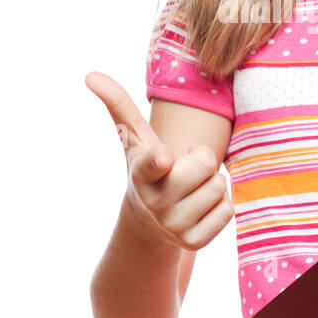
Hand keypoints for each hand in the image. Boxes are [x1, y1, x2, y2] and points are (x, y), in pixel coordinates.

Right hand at [85, 71, 233, 251]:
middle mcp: (154, 203)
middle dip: (203, 160)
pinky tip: (201, 206)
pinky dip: (221, 205)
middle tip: (185, 167)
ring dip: (213, 182)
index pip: (151, 164)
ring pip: (219, 188)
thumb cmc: (147, 168)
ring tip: (192, 187)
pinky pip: (227, 211)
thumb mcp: (133, 139)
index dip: (159, 161)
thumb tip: (90, 75)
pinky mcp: (193, 242)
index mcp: (140, 173)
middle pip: (206, 165)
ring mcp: (173, 226)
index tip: (163, 158)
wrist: (147, 224)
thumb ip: (118, 104)